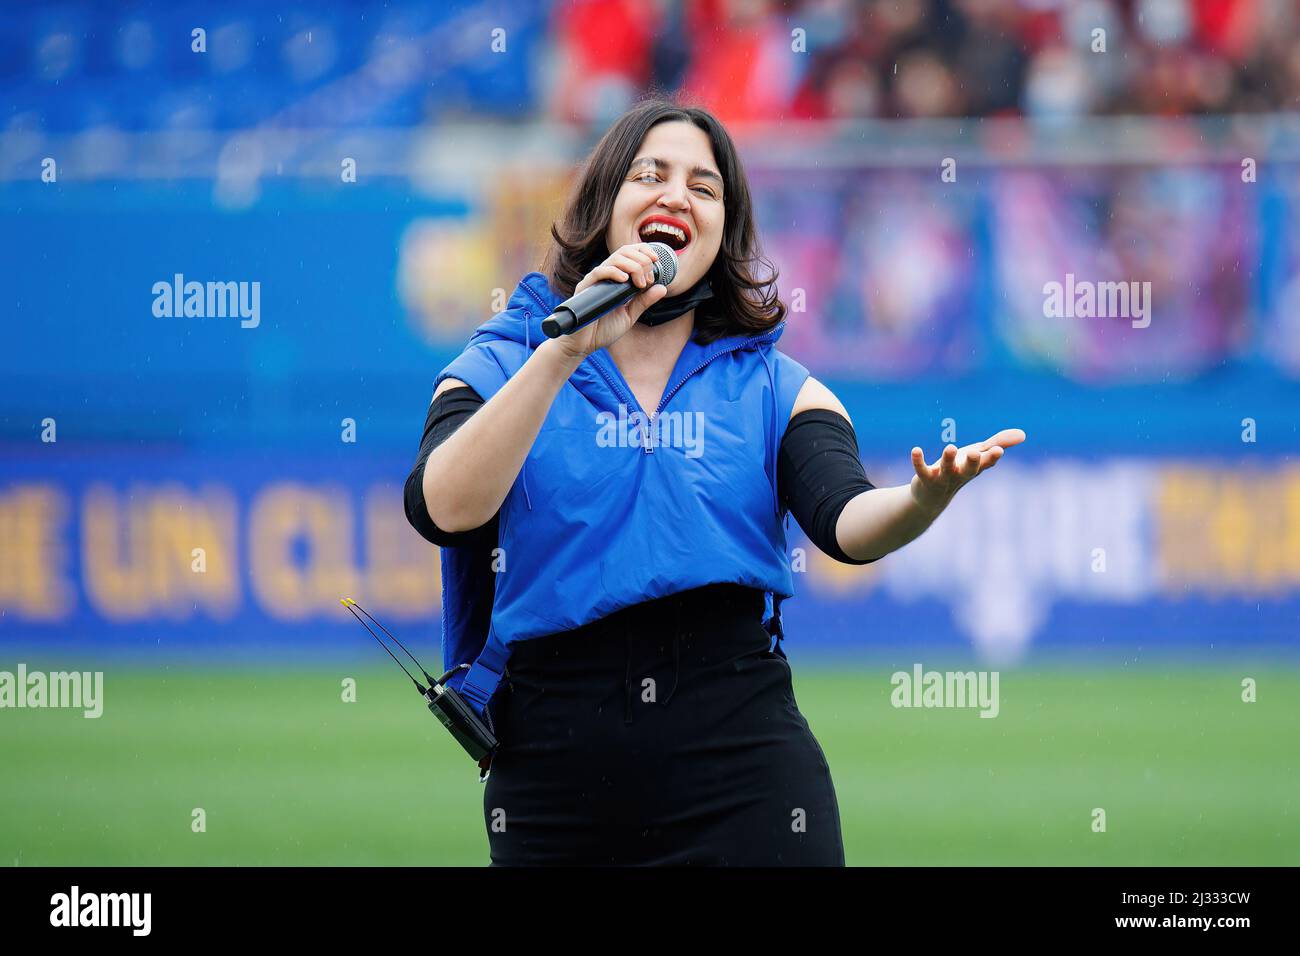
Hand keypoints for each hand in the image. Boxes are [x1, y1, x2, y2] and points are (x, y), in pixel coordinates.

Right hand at [551, 244, 668, 358]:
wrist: (584, 345)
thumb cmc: (603, 330)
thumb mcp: (630, 315)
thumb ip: (644, 301)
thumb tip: (662, 287)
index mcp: (616, 278)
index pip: (630, 254)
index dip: (644, 252)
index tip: (656, 261)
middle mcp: (605, 275)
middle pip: (624, 252)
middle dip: (641, 260)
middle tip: (648, 279)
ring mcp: (595, 280)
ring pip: (614, 259)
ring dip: (632, 265)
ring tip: (640, 282)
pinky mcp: (585, 288)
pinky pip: (598, 272)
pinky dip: (613, 272)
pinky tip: (624, 280)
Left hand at [909, 428, 1025, 516]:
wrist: (932, 498)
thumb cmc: (958, 471)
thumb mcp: (978, 455)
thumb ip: (998, 443)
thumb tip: (1023, 434)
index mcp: (974, 468)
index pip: (986, 463)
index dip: (991, 458)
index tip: (999, 450)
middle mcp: (960, 475)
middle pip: (969, 470)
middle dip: (973, 462)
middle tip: (976, 452)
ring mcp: (942, 478)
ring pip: (946, 469)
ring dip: (948, 459)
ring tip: (950, 447)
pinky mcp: (924, 479)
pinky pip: (921, 470)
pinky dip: (918, 461)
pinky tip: (916, 450)